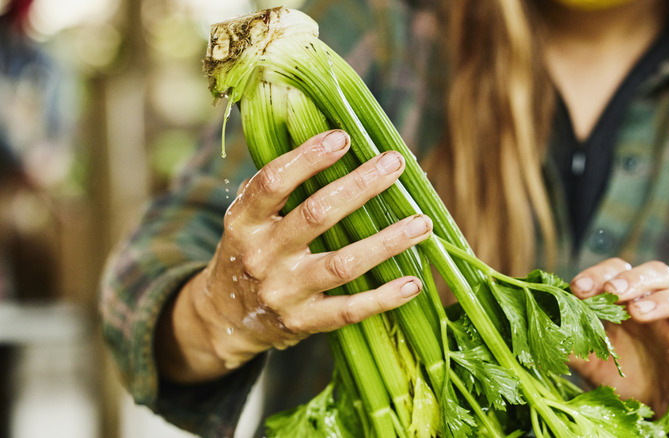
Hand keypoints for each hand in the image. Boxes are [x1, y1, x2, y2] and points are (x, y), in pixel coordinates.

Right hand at [156, 130, 431, 382]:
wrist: (226, 319)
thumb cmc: (249, 252)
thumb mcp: (246, 218)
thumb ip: (277, 186)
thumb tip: (327, 138)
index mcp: (243, 222)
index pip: (273, 183)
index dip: (308, 158)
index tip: (343, 137)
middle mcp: (261, 256)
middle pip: (316, 216)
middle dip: (359, 186)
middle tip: (395, 163)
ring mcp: (284, 292)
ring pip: (341, 264)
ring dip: (386, 242)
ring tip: (422, 222)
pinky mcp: (304, 322)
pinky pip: (349, 310)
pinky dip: (384, 298)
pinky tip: (413, 282)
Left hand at [568, 258, 668, 436]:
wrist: (658, 408)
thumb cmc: (623, 375)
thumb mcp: (589, 362)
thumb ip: (566, 345)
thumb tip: (533, 330)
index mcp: (627, 304)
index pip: (618, 272)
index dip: (598, 274)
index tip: (576, 289)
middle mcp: (657, 311)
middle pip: (657, 273)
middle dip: (632, 278)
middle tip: (610, 293)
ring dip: (664, 301)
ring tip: (638, 312)